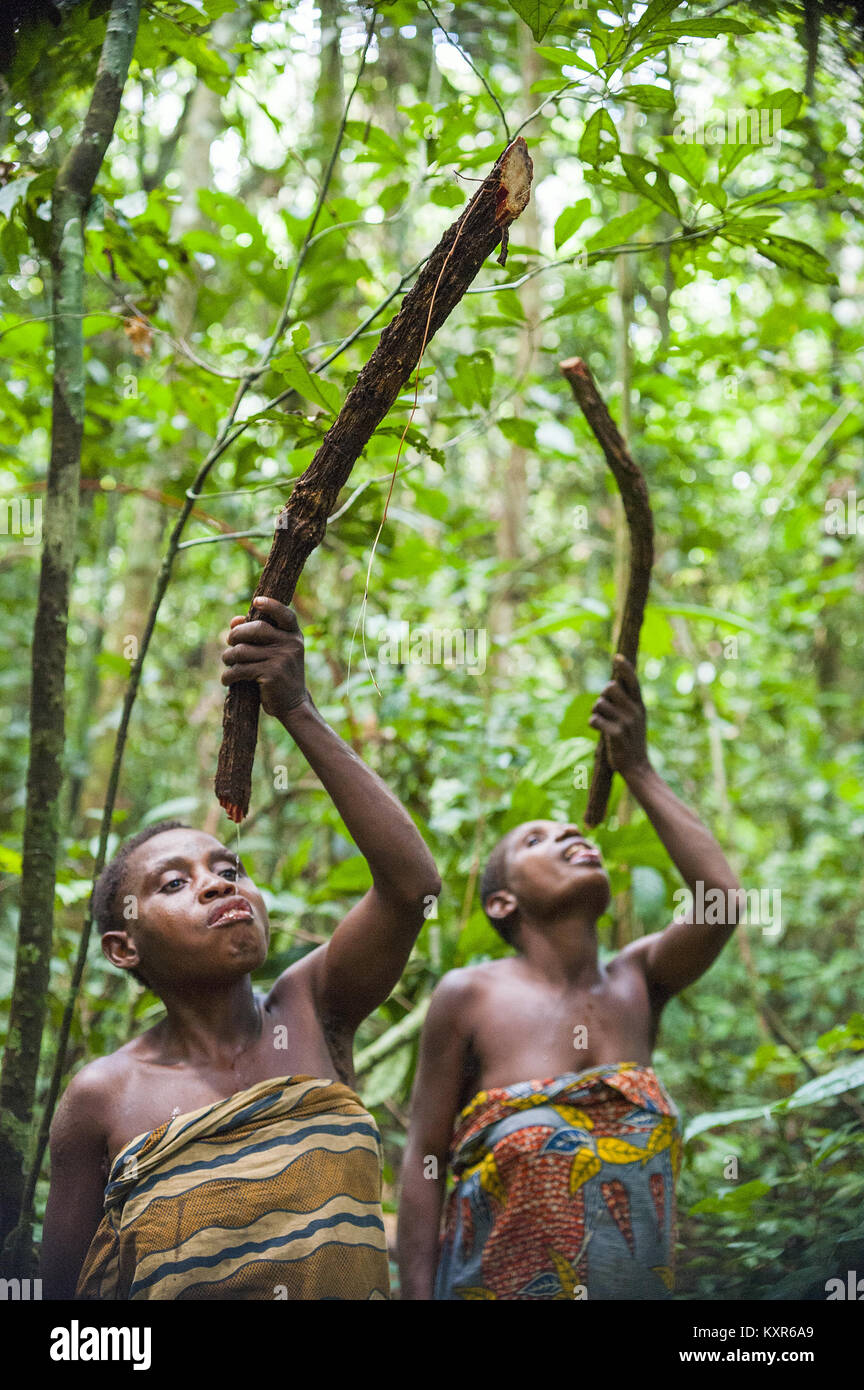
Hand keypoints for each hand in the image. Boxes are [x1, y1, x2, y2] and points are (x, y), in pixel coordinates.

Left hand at [220, 597, 308, 723]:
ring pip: (242, 651)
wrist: (293, 704)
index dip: (271, 605)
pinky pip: (240, 669)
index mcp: (294, 636)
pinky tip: (227, 680)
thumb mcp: (275, 652)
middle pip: (255, 629)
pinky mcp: (271, 674)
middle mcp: (291, 644)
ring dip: (228, 658)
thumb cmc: (280, 674)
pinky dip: (228, 675)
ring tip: (227, 662)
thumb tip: (234, 621)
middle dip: (236, 635)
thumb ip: (257, 636)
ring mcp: (282, 659)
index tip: (256, 602)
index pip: (285, 614)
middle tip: (228, 642)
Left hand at [588, 653, 649, 774]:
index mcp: (640, 705)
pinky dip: (593, 724)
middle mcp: (634, 711)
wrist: (638, 767)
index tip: (616, 657)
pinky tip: (600, 731)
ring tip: (603, 722)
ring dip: (596, 712)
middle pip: (609, 688)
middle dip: (602, 696)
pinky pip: (594, 720)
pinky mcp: (615, 734)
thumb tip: (611, 685)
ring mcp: (626, 722)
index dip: (624, 668)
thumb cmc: (632, 740)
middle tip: (605, 709)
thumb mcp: (636, 719)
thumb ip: (627, 702)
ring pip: (598, 704)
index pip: (633, 681)